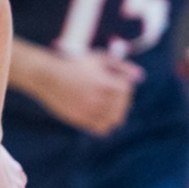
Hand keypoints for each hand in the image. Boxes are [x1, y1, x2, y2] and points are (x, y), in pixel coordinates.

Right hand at [24, 50, 142, 134]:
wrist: (47, 76)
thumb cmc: (74, 64)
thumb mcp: (99, 59)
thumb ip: (122, 66)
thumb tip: (141, 77)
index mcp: (105, 82)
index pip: (127, 90)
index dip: (125, 86)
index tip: (117, 83)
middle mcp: (98, 98)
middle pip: (122, 106)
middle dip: (122, 101)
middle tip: (113, 95)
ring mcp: (89, 110)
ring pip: (114, 119)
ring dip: (114, 113)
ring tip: (107, 106)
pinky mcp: (80, 119)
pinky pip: (101, 128)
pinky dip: (104, 123)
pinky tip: (99, 115)